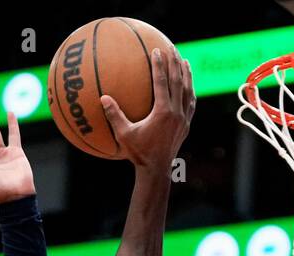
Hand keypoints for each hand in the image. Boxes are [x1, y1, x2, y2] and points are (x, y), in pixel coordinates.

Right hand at [101, 48, 194, 171]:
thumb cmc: (138, 153)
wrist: (157, 169)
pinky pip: (191, 103)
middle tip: (172, 48)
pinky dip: (190, 91)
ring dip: (186, 74)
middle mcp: (176, 112)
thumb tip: (103, 98)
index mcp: (163, 112)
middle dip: (175, 63)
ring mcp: (184, 118)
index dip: (159, 65)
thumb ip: (115, 116)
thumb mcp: (124, 134)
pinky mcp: (186, 124)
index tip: (157, 51)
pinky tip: (188, 85)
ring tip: (184, 61)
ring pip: (188, 90)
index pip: (162, 82)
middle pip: (178, 82)